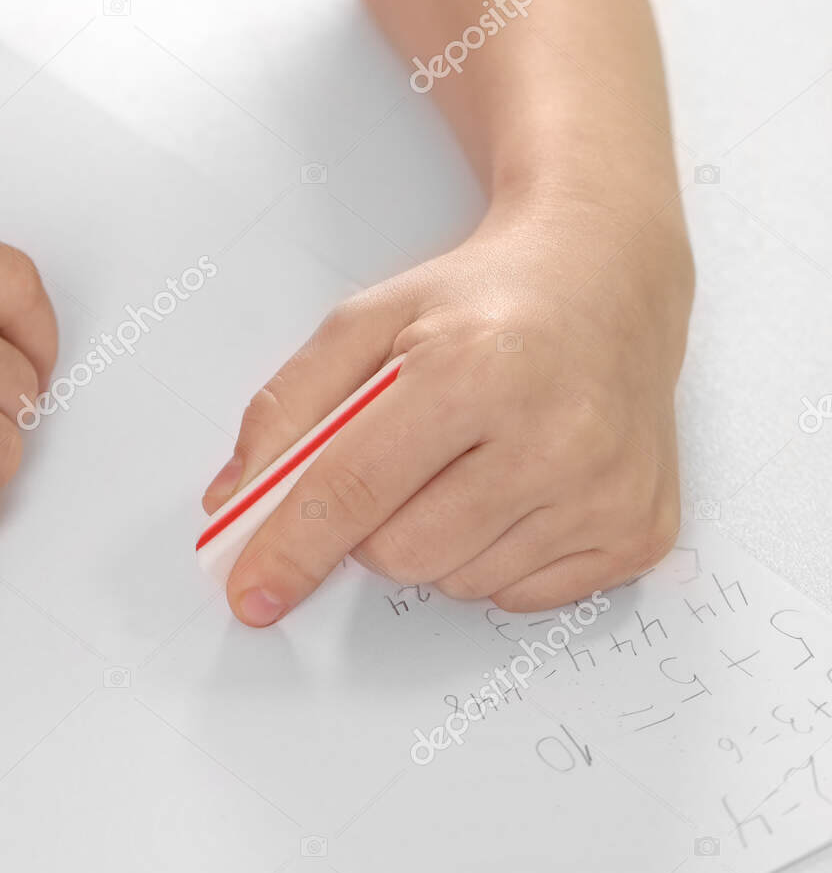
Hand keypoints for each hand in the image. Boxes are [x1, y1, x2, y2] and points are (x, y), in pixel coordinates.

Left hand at [202, 198, 692, 624]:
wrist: (607, 275)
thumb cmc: (482, 301)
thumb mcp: (364, 322)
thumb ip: (286, 409)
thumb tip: (234, 504)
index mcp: (475, 369)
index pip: (354, 489)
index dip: (290, 548)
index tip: (251, 593)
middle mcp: (555, 434)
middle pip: (400, 554)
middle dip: (370, 526)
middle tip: (401, 461)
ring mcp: (605, 490)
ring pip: (455, 582)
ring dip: (433, 541)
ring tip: (467, 463)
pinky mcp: (638, 532)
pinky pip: (517, 596)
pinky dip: (494, 557)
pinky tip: (516, 488)